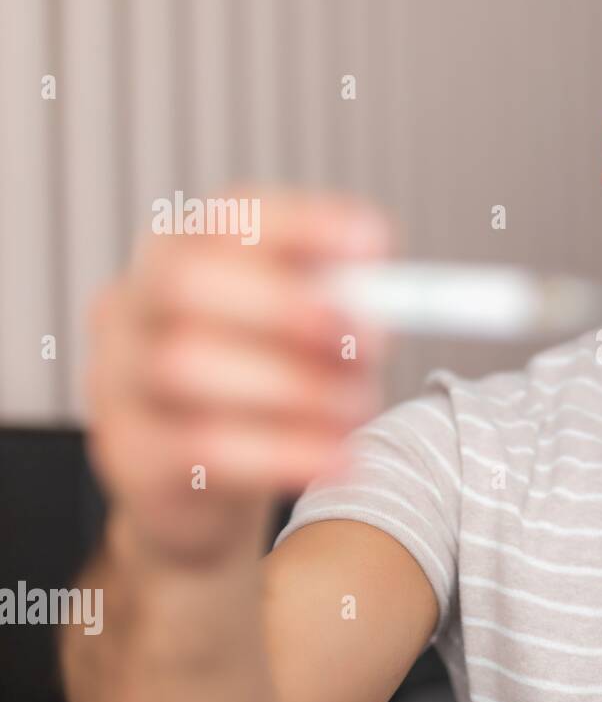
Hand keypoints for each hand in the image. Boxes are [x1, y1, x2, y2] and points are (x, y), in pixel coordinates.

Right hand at [84, 192, 391, 562]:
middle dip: (287, 306)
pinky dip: (288, 452)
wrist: (193, 485)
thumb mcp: (299, 331)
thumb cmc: (259, 383)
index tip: (372, 245)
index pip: (227, 216)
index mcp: (181, 251)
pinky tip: (340, 457)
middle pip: (185, 283)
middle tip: (371, 340)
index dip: (301, 224)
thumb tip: (384, 291)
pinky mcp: (131, 456)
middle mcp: (133, 306)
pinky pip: (205, 448)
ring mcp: (118, 381)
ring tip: (360, 408)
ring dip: (299, 388)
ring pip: (189, 368)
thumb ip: (338, 301)